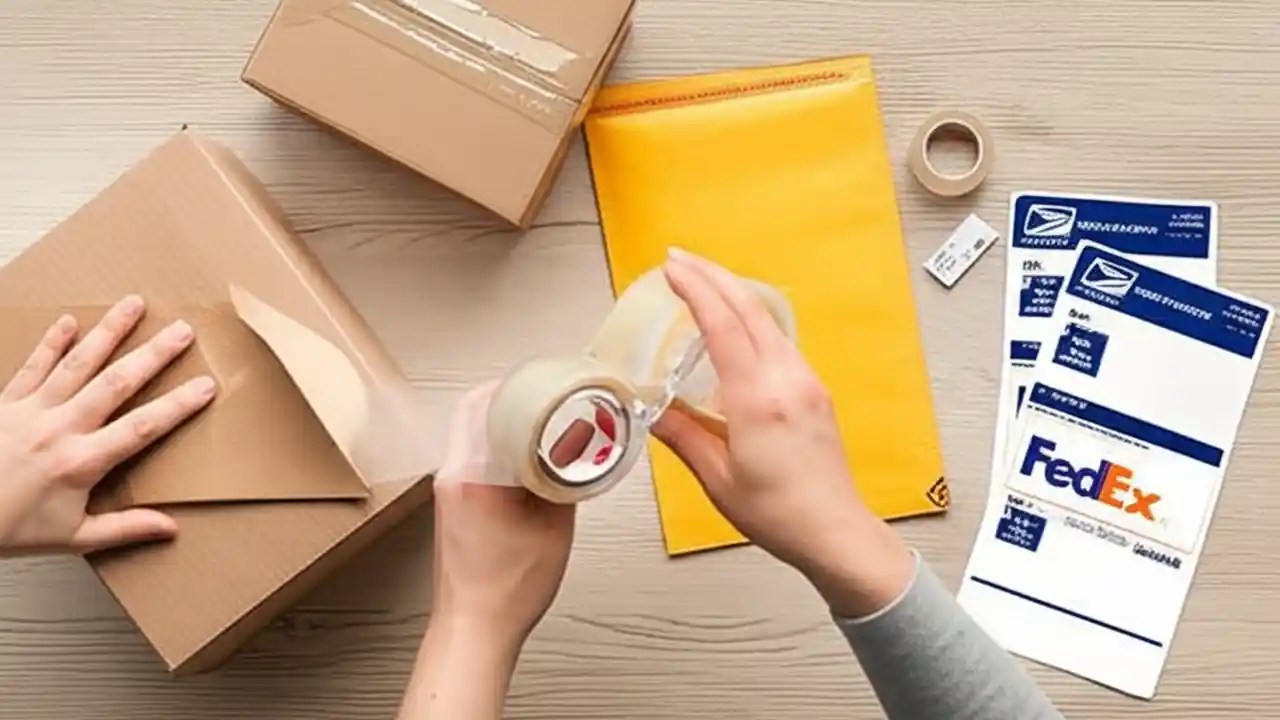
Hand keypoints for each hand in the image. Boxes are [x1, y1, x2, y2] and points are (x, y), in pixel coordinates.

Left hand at [0, 296, 216, 556]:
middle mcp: (60, 429)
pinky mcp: (5, 404)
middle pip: (116, 383)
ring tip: (135, 304)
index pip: (142, 427)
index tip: (206, 386)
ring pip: (78, 364)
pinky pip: (32, 367)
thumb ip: (123, 529)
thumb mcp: (72, 538)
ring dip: (109, 332)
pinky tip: (69, 321)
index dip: (178, 405)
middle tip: (183, 330)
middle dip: (153, 354)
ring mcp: (31, 411)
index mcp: (82, 462)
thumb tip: (170, 528)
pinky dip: (51, 343)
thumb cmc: (8, 530)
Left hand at [400, 384, 574, 718]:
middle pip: (475, 410)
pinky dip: (499, 445)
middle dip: (512, 395)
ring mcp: (447, 488)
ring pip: (472, 431)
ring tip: (542, 422)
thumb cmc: (505, 592)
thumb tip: (581, 441)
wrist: (473, 629)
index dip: (519, 385)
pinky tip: (526, 456)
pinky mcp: (450, 501)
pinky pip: (473, 455)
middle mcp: (452, 475)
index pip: (487, 404)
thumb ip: (566, 476)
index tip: (547, 379)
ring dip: (504, 420)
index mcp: (473, 475)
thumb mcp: (553, 526)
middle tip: (547, 392)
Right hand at [652, 250, 914, 617]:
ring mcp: (806, 382)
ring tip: (701, 284)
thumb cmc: (779, 514)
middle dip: (712, 276)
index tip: (671, 268)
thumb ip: (681, 436)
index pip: (724, 326)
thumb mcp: (716, 479)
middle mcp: (787, 380)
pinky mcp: (814, 390)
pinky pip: (779, 341)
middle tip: (679, 259)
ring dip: (733, 294)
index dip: (696, 290)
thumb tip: (650, 409)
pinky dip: (751, 320)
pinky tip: (734, 326)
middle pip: (749, 308)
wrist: (835, 532)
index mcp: (758, 399)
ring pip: (767, 320)